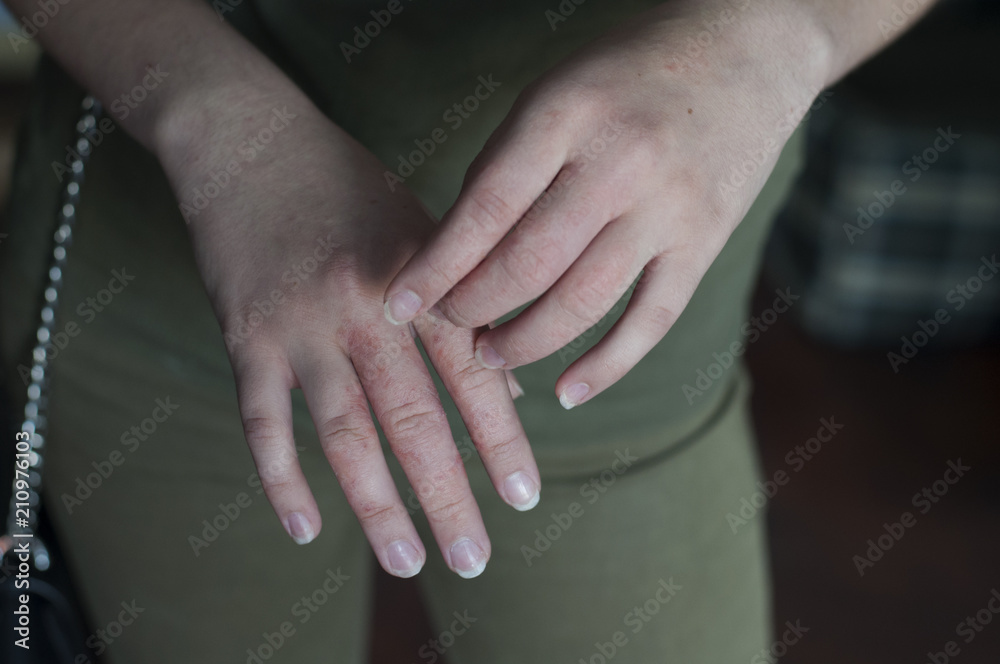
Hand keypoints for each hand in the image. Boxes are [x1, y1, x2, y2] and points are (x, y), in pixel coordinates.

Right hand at [158, 83, 539, 578]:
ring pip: (344, 432)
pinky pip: (262, 423)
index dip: (501, 441)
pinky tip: (306, 531)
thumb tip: (509, 388)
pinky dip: (281, 480)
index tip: (525, 498)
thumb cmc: (349, 187)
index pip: (472, 373)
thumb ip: (464, 306)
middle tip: (474, 559)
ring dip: (377, 504)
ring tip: (406, 561)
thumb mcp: (423, 229)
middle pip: (413, 418)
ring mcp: (301, 326)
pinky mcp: (246, 337)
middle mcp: (365, 307)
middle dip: (448, 495)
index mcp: (421, 278)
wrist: (249, 140)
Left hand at [382, 0, 830, 407]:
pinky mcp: (705, 241)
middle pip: (529, 264)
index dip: (435, 267)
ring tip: (491, 355)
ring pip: (583, 302)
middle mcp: (620, 162)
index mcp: (566, 114)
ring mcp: (669, 206)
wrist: (744, 49)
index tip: (398, 304)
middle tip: (450, 324)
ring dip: (526, 343)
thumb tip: (451, 255)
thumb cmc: (627, 72)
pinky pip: (652, 321)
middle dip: (473, 308)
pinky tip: (567, 393)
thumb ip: (504, 168)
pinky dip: (606, 367)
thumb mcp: (554, 92)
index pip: (485, 210)